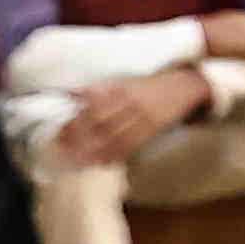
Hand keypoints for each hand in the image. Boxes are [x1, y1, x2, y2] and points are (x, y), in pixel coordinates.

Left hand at [51, 66, 206, 170]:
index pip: (92, 105)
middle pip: (100, 122)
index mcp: (121, 87)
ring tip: (78, 162)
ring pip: (114, 136)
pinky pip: (131, 144)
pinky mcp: (153, 127)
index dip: (74, 120)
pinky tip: (103, 163)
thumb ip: (98, 88)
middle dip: (79, 138)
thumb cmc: (150, 84)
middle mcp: (130, 100)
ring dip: (94, 151)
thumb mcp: (124, 81)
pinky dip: (116, 155)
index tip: (59, 133)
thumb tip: (69, 92)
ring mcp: (143, 114)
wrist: (185, 84)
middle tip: (63, 151)